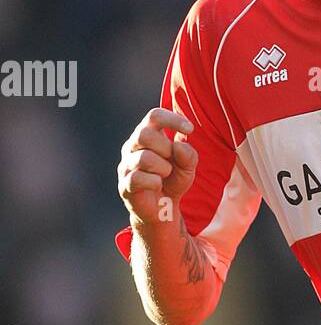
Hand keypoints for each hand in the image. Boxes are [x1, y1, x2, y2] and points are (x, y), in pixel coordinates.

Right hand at [117, 108, 196, 227]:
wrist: (164, 208)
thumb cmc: (173, 180)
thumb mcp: (188, 167)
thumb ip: (188, 155)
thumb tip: (179, 145)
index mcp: (147, 135)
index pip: (154, 116)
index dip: (172, 119)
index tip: (190, 130)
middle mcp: (132, 146)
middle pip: (144, 134)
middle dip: (165, 149)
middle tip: (171, 162)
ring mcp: (126, 165)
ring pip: (144, 158)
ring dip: (163, 168)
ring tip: (165, 175)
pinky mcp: (124, 185)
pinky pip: (138, 178)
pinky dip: (154, 182)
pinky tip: (158, 185)